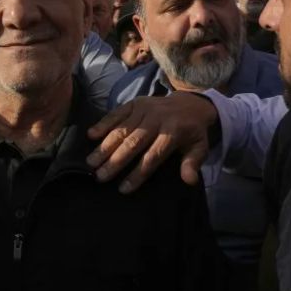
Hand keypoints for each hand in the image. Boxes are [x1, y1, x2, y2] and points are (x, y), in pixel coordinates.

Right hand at [85, 92, 220, 192]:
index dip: (138, 173)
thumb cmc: (192, 132)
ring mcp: (144, 109)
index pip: (153, 156)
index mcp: (174, 132)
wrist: (191, 102)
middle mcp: (157, 119)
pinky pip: (117, 113)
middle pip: (133, 143)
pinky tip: (91, 135)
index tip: (123, 188)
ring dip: (105, 146)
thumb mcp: (199, 147)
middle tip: (100, 177)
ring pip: (122, 129)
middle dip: (115, 161)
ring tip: (91, 162)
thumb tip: (189, 181)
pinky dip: (103, 123)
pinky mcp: (135, 103)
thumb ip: (192, 163)